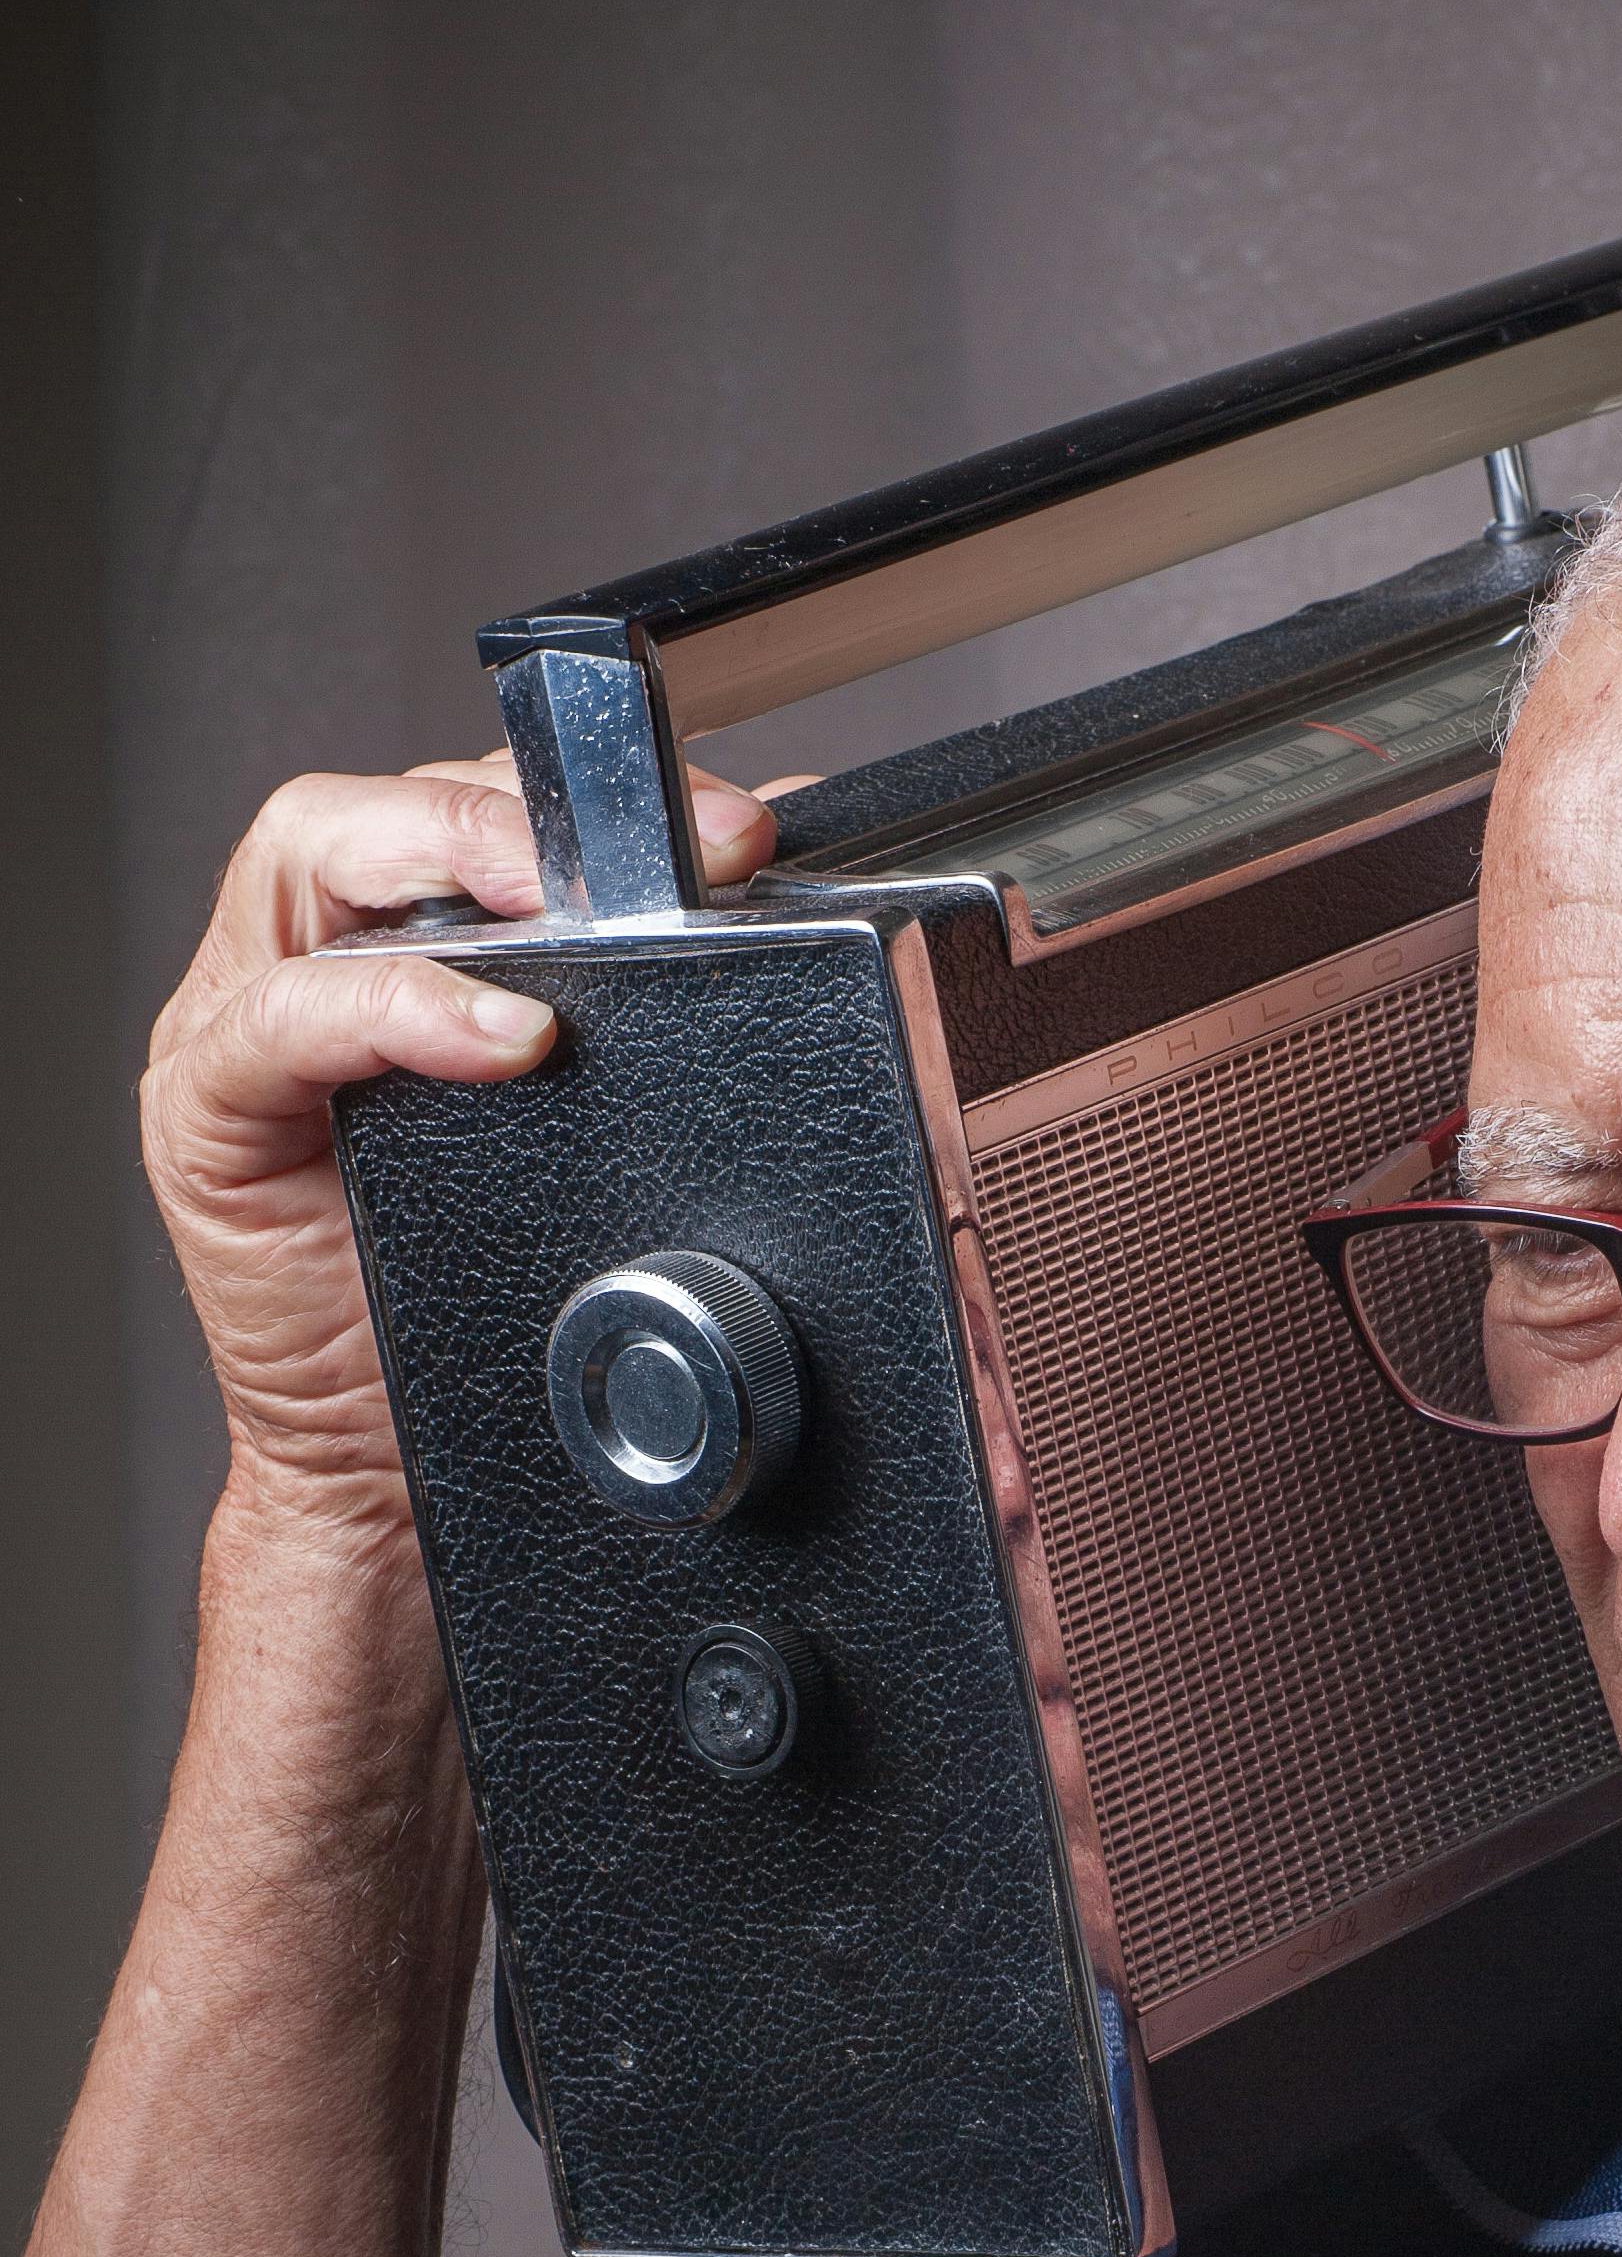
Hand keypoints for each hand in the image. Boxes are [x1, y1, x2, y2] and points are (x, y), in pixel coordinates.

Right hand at [140, 750, 775, 1523]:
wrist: (401, 1465)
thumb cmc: (496, 1301)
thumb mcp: (592, 1129)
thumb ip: (646, 1014)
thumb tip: (778, 893)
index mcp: (401, 941)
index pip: (474, 805)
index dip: (590, 791)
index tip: (726, 826)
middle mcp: (313, 957)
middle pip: (390, 803)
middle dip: (531, 812)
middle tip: (670, 853)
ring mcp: (247, 1024)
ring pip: (312, 858)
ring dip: (454, 862)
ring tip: (571, 915)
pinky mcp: (209, 1114)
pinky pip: (280, 1020)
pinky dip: (392, 1010)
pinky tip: (499, 1034)